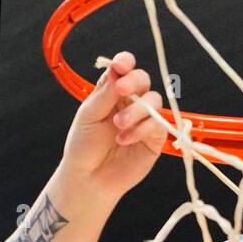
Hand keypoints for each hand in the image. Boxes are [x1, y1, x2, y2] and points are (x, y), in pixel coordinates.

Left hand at [60, 50, 166, 198]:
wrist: (89, 179)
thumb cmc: (84, 147)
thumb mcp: (88, 116)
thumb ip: (105, 93)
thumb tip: (118, 70)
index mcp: (111, 93)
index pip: (123, 70)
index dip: (125, 62)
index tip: (121, 64)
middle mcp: (130, 102)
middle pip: (143, 80)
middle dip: (134, 82)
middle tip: (122, 90)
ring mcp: (144, 118)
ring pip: (153, 100)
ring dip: (136, 110)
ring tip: (118, 125)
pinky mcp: (155, 137)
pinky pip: (158, 123)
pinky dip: (142, 129)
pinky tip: (124, 139)